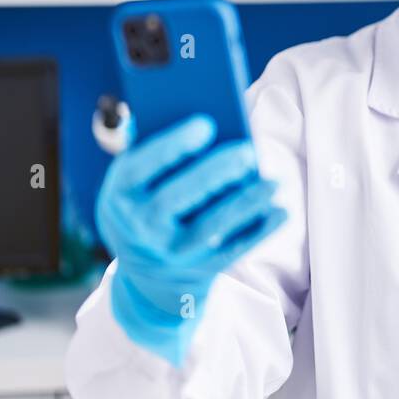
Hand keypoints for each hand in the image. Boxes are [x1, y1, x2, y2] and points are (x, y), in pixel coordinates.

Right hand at [95, 113, 286, 364]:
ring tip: (272, 182)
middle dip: (216, 172)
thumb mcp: (133, 184)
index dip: (173, 146)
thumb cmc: (148, 205)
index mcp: (119, 196)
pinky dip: (259, 231)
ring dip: (245, 202)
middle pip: (178, 196)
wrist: (147, 276)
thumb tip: (195, 122)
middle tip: (248, 151)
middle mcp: (141, 227)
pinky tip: (279, 211)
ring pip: (211, 226)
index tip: (206, 124)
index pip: (140, 167)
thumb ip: (153, 151)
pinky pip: (234, 250)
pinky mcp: (200, 269)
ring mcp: (170, 253)